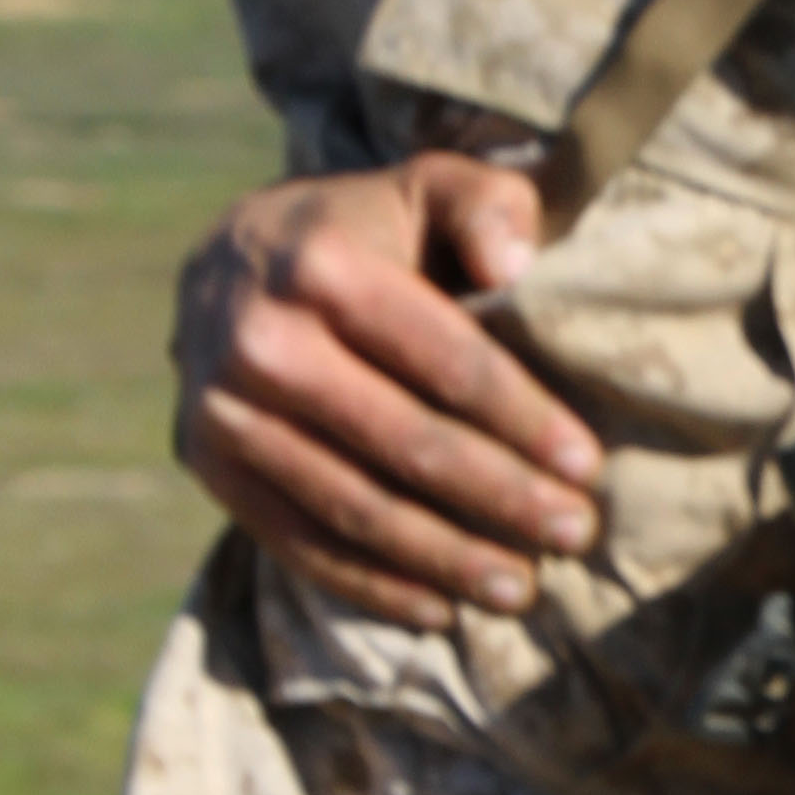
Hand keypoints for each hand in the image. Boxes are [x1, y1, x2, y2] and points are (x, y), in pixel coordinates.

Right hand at [171, 153, 604, 630]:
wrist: (229, 260)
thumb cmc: (364, 229)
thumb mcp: (427, 186)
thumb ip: (485, 205)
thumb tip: (513, 266)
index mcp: (323, 266)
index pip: (446, 360)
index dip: (524, 418)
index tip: (587, 467)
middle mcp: (261, 340)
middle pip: (407, 443)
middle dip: (502, 497)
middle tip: (575, 533)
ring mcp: (224, 409)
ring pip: (355, 506)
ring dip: (446, 557)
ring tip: (522, 587)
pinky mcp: (207, 463)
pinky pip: (299, 541)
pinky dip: (372, 584)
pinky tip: (439, 608)